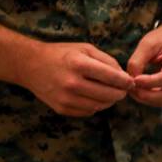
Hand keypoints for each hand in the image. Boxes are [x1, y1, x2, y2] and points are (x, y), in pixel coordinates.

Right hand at [17, 41, 133, 116]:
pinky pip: (88, 112)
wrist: (30, 65)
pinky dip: (95, 106)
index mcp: (79, 64)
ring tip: (109, 92)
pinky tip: (93, 97)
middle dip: (120, 93)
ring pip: (100, 106)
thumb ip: (107, 61)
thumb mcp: (85, 49)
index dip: (126, 82)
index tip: (131, 82)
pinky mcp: (61, 108)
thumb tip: (125, 77)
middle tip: (123, 89)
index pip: (112, 77)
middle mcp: (72, 83)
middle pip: (109, 95)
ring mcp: (66, 98)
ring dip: (109, 101)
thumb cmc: (61, 54)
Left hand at [126, 24, 161, 107]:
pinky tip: (141, 89)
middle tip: (130, 88)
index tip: (134, 79)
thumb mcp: (147, 44)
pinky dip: (151, 98)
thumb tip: (131, 80)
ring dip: (147, 99)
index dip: (148, 82)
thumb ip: (137, 61)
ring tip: (133, 89)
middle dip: (145, 95)